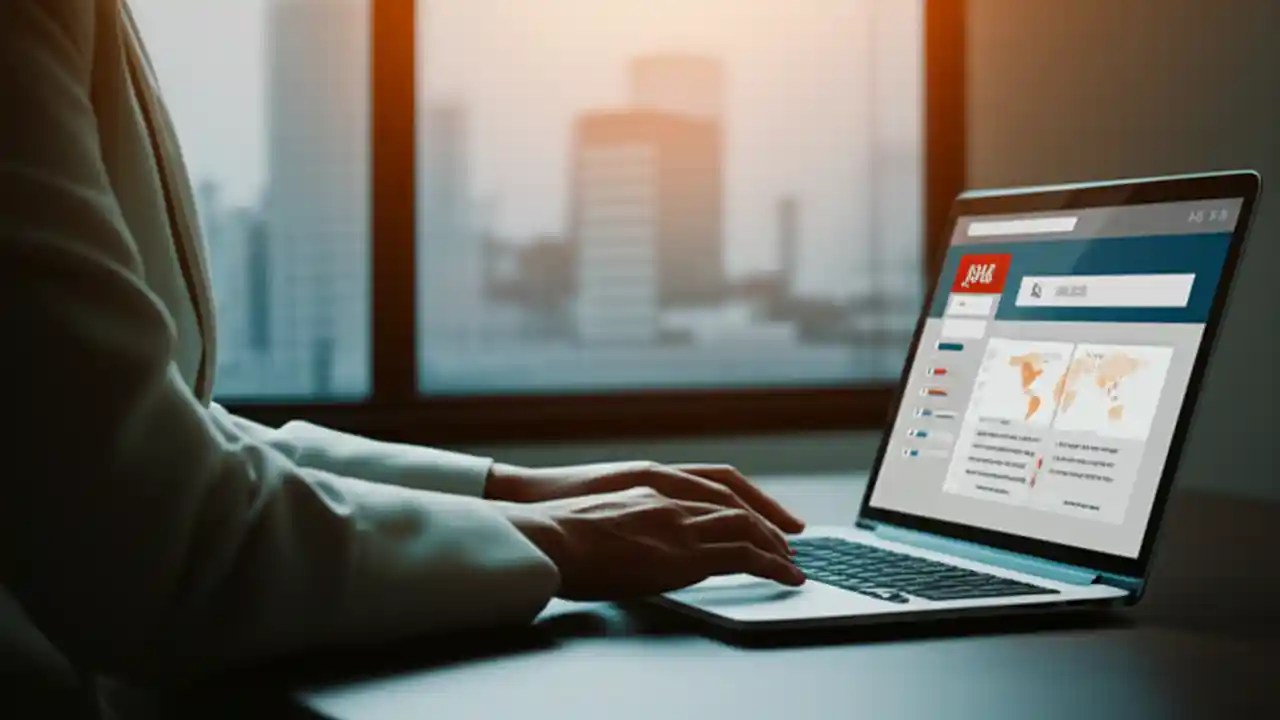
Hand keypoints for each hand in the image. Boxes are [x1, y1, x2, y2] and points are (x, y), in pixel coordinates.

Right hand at [496, 487, 806, 599]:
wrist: (547, 534)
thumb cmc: (558, 528)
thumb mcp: (600, 510)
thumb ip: (626, 516)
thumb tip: (632, 536)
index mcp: (651, 481)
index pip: (713, 483)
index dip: (743, 497)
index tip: (762, 512)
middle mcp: (671, 493)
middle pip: (735, 500)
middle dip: (768, 518)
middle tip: (791, 537)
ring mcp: (678, 520)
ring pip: (743, 525)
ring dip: (772, 542)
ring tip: (791, 561)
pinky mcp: (683, 551)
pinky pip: (739, 554)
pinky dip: (767, 563)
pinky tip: (782, 574)